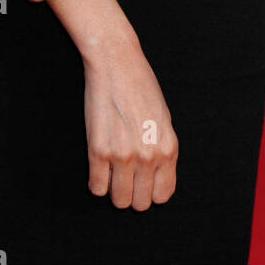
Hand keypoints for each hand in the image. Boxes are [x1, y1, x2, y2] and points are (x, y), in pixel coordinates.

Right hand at [83, 41, 177, 208]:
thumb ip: (162, 148)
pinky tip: (99, 165)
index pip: (163, 195)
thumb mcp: (164, 117)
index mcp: (168, 148)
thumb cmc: (140, 85)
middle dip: (132, 193)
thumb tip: (156, 175)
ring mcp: (123, 155)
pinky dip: (97, 182)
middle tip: (125, 176)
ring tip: (112, 171)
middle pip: (140, 203)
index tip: (143, 182)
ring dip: (114, 190)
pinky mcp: (98, 150)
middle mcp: (148, 156)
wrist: (116, 62)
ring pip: (119, 200)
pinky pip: (96, 188)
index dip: (151, 191)